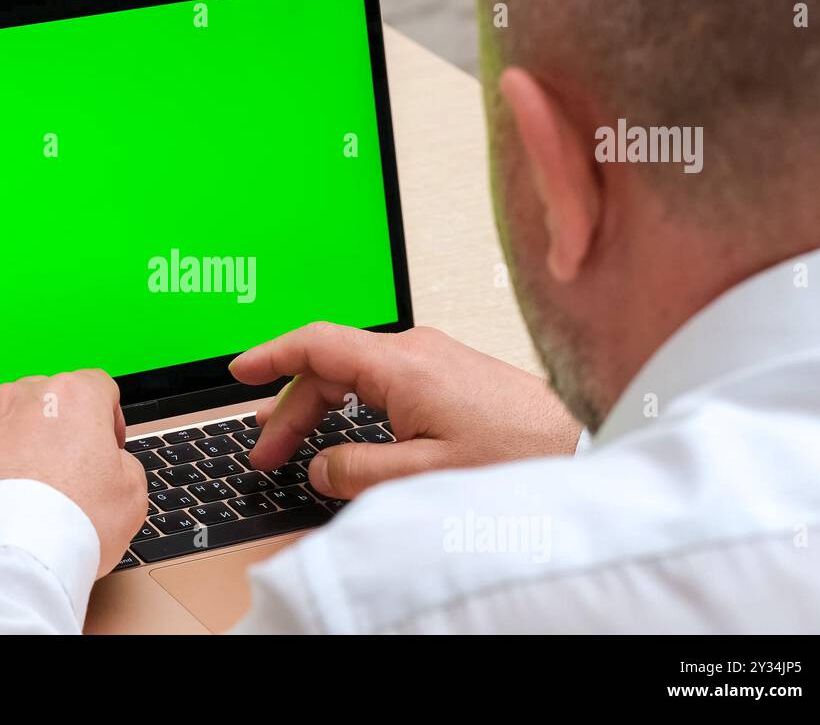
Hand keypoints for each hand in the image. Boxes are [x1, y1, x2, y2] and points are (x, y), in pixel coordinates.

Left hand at [0, 369, 145, 576]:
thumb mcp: (131, 496)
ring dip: (7, 446)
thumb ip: (123, 465)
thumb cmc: (68, 525)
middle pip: (42, 402)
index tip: (104, 446)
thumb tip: (111, 465)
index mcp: (70, 398)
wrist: (4, 561)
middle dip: (52, 433)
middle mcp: (18, 398)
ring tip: (16, 494)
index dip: (106, 418)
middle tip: (61, 479)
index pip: (96, 387)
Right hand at [229, 323, 580, 498]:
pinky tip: (343, 434)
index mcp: (402, 365)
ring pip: (354, 377)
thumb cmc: (518, 454)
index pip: (317, 344)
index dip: (271, 355)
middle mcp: (415, 351)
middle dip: (290, 409)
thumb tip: (320, 467)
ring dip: (319, 410)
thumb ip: (358, 470)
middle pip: (330, 367)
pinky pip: (380, 383)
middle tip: (265, 452)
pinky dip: (350, 408)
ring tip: (289, 444)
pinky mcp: (446, 374)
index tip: (238, 372)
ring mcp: (432, 360)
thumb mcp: (424, 474)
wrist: (581, 445)